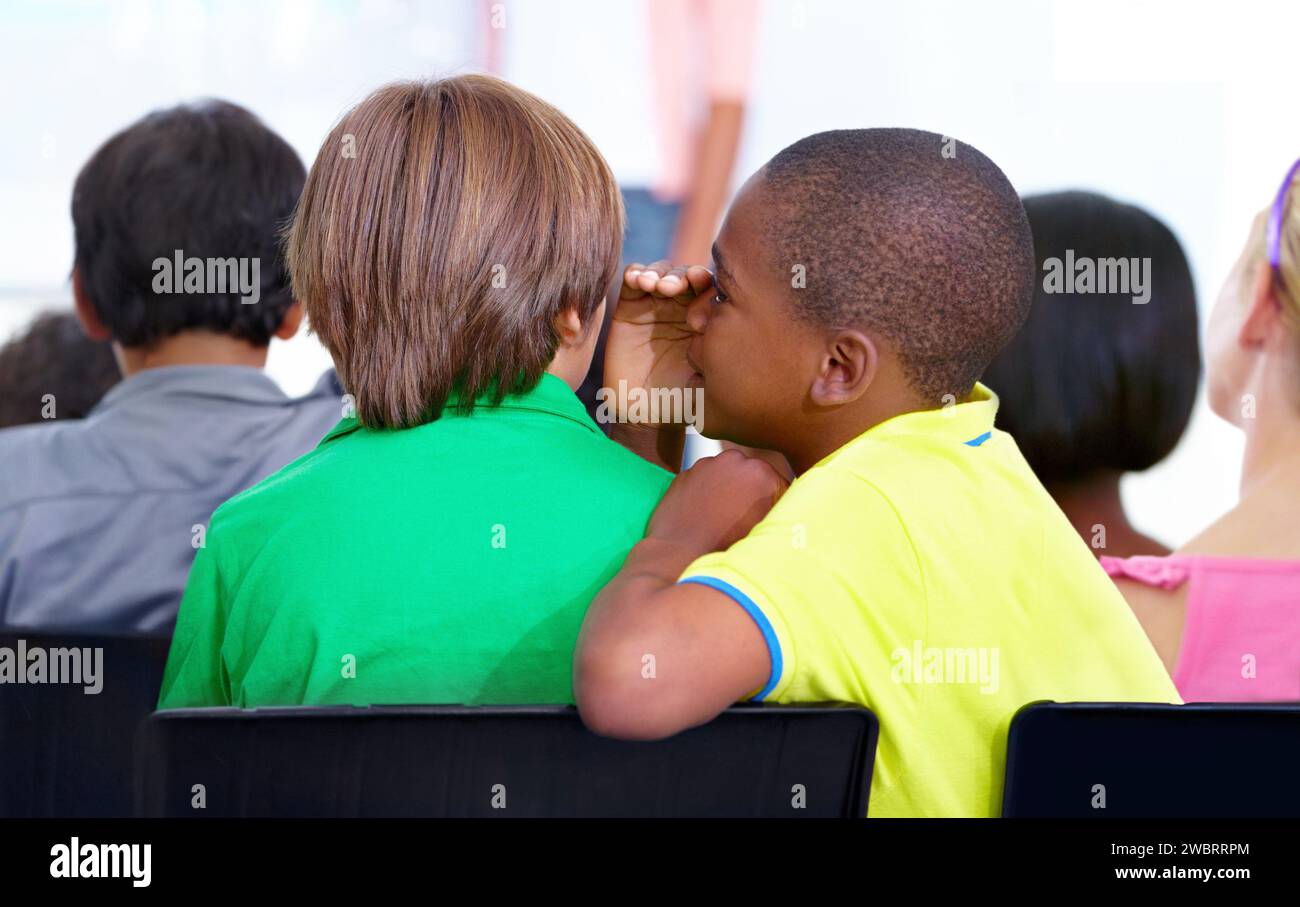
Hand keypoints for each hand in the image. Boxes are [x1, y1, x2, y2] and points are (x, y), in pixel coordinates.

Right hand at [602, 260, 712, 425]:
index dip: (707, 290)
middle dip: (684, 275)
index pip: (711, 291)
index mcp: (706, 320)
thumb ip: (721, 356)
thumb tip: (732, 327)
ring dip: (660, 273)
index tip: (699, 309)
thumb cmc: (684, 400)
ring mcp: (656, 305)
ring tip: (656, 286)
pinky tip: (639, 281)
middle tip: (676, 287)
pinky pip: (633, 280)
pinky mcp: (629, 308)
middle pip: (687, 274)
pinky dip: (636, 273)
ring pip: (662, 272)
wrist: (647, 415)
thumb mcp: (711, 380)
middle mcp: (682, 308)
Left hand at [646, 449, 790, 553]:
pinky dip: (706, 493)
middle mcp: (735, 460)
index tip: (769, 521)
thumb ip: (781, 513)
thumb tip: (791, 510)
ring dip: (728, 491)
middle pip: (753, 477)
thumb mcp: (765, 530)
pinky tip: (705, 514)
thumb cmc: (725, 547)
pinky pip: (704, 480)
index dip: (776, 507)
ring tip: (723, 519)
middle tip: (745, 521)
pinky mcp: (686, 472)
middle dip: (752, 495)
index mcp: (762, 473)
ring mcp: (707, 464)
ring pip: (727, 476)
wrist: (680, 553)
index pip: (780, 487)